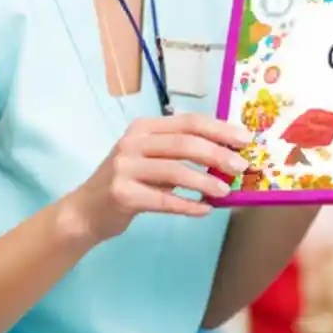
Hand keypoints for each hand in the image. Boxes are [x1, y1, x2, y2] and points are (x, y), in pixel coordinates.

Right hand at [63, 113, 251, 242]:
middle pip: (184, 143)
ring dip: (204, 181)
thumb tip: (229, 156)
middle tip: (241, 167)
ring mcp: (124, 167)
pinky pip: (162, 200)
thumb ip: (182, 154)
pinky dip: (187, 205)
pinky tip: (204, 210)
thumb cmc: (129, 182)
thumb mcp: (152, 159)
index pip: (189, 122)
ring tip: (225, 192)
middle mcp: (133, 142)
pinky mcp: (121, 194)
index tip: (245, 139)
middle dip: (217, 154)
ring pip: (174, 170)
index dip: (220, 129)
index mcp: (145, 128)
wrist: (86, 211)